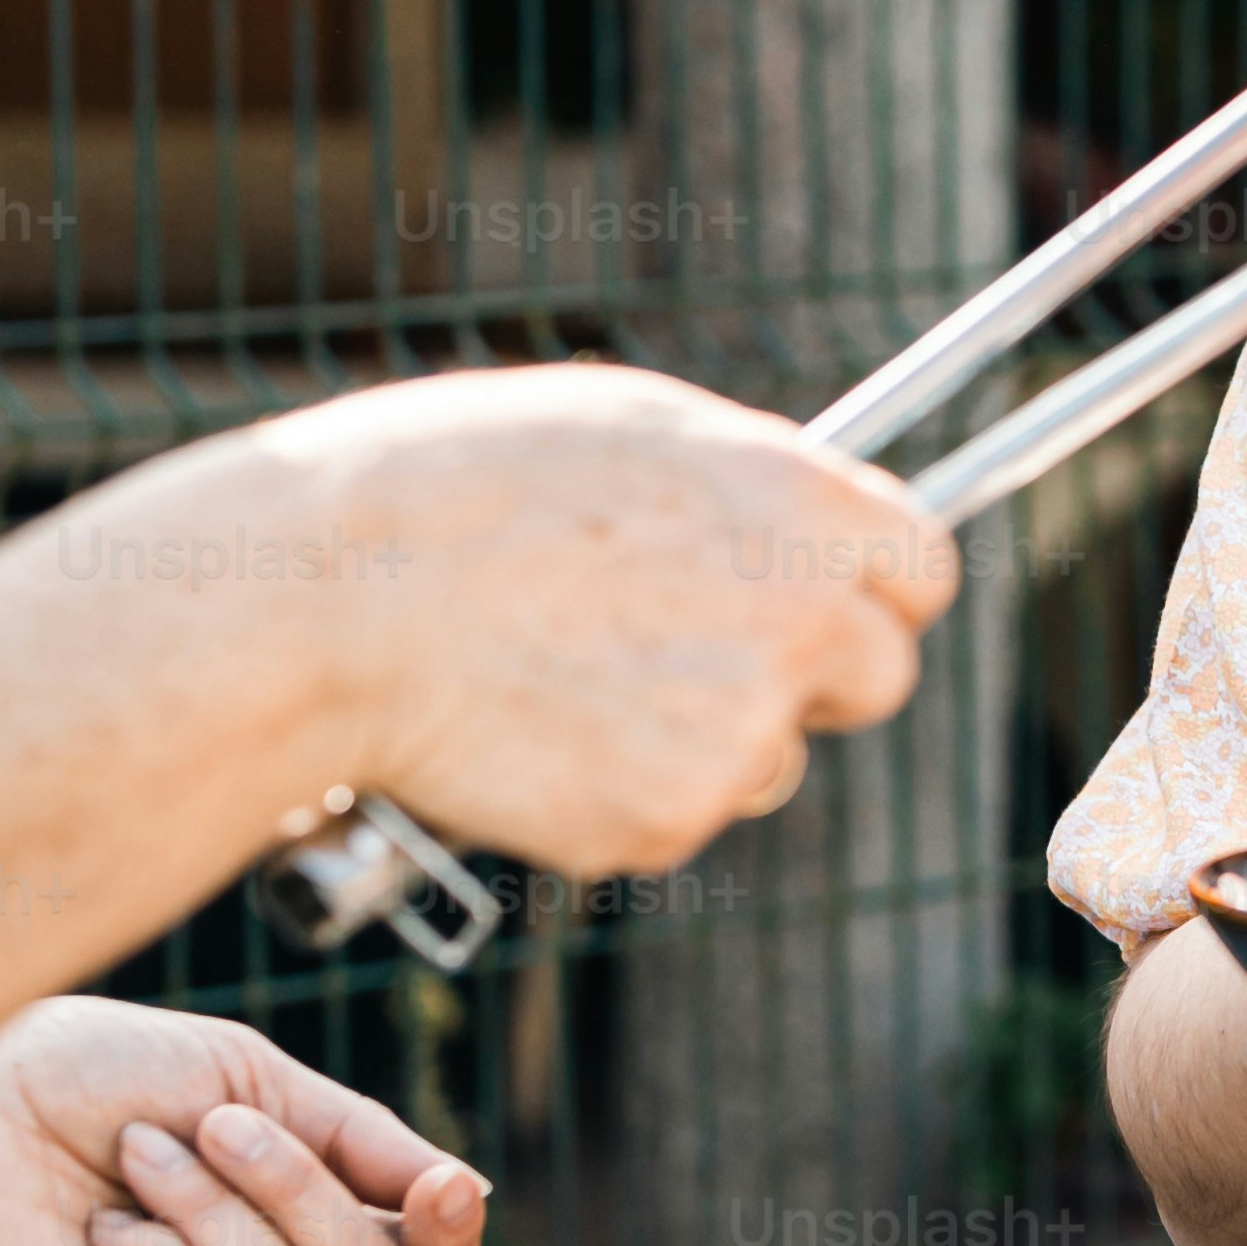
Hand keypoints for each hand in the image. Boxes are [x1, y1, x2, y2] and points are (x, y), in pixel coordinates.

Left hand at [0, 995, 487, 1245]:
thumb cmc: (96, 1079)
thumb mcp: (254, 1080)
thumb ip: (361, 1141)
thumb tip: (470, 1189)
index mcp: (303, 1233)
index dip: (448, 1244)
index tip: (439, 1189)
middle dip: (291, 1183)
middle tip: (204, 1125)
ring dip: (204, 1204)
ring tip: (133, 1165)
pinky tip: (101, 1231)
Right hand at [160, 364, 956, 876]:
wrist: (324, 605)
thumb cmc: (448, 489)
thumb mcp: (620, 427)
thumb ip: (737, 483)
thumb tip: (792, 516)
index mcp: (799, 504)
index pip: (922, 568)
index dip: (872, 590)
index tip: (833, 603)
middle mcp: (801, 616)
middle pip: (879, 676)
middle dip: (808, 678)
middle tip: (695, 657)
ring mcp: (740, 728)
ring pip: (768, 760)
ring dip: (700, 740)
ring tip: (565, 679)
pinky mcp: (668, 818)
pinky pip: (673, 818)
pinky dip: (615, 797)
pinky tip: (530, 737)